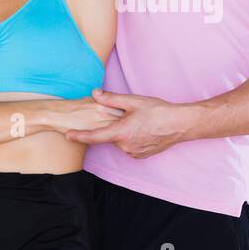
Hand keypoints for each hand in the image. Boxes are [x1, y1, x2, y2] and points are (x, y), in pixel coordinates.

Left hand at [61, 89, 192, 157]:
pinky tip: (143, 130)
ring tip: (140, 122)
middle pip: (110, 136)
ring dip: (123, 132)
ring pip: (120, 141)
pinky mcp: (141, 155)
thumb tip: (95, 94)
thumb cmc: (158, 111)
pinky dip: (131, 138)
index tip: (67, 135)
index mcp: (120, 133)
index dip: (79, 136)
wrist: (180, 124)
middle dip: (113, 126)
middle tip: (128, 115)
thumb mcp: (133, 101)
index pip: (94, 137)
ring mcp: (134, 153)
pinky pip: (129, 146)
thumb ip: (111, 99)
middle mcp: (125, 146)